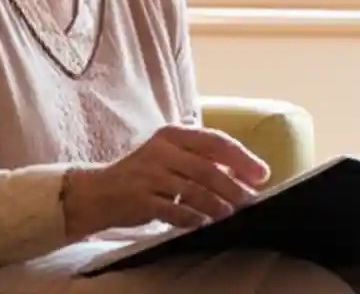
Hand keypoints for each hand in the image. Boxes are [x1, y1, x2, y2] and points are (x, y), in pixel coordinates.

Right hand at [62, 124, 270, 238]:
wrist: (97, 191)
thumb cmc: (144, 173)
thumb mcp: (170, 155)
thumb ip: (201, 159)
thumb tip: (243, 175)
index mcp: (173, 134)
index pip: (216, 142)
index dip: (242, 158)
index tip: (262, 174)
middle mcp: (161, 150)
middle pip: (207, 168)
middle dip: (233, 187)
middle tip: (251, 200)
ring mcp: (149, 175)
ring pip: (193, 190)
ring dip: (217, 205)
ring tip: (231, 214)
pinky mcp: (139, 199)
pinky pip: (173, 210)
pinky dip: (192, 218)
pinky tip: (204, 224)